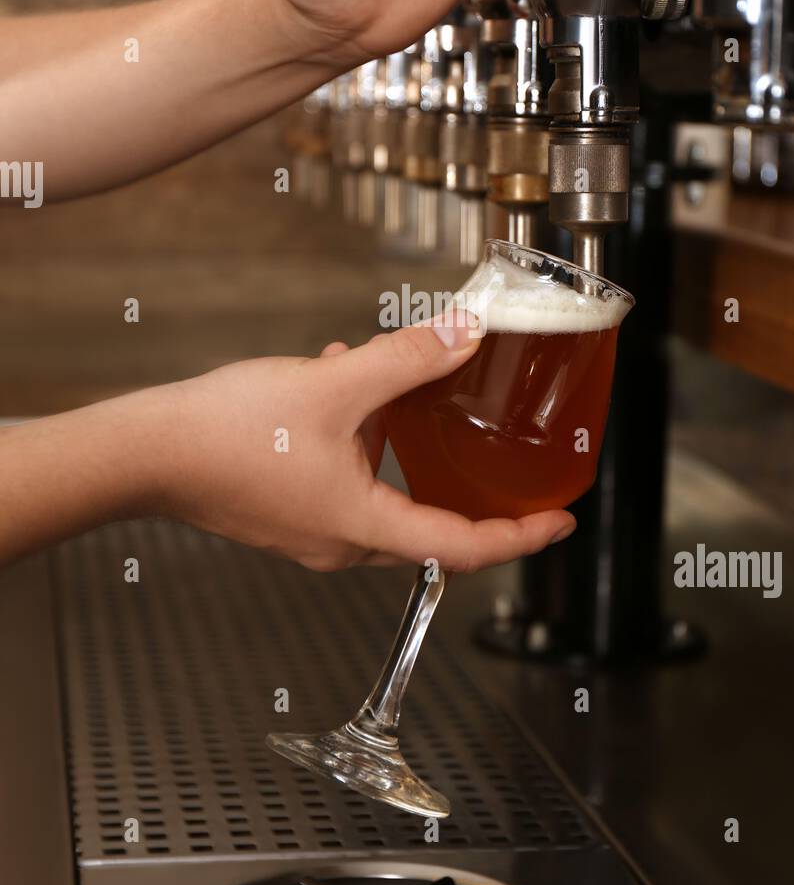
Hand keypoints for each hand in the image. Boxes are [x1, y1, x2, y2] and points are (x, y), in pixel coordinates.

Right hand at [154, 316, 574, 572]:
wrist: (144, 451)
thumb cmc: (226, 434)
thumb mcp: (333, 386)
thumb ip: (406, 360)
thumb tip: (465, 336)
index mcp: (363, 526)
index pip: (464, 548)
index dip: (519, 536)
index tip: (557, 521)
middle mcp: (341, 541)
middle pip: (428, 524)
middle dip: (467, 487)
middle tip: (506, 461)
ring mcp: (310, 529)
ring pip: (383, 491)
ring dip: (401, 441)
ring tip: (402, 385)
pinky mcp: (286, 509)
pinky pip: (344, 478)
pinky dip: (359, 436)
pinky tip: (341, 380)